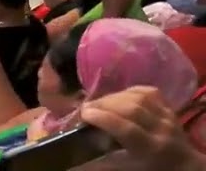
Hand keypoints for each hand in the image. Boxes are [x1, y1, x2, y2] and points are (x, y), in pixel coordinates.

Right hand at [79, 86, 204, 168]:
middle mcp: (162, 129)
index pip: (126, 128)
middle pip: (131, 108)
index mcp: (151, 148)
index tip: (84, 114)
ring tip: (99, 103)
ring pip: (138, 96)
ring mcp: (167, 115)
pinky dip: (129, 91)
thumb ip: (102, 162)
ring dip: (114, 97)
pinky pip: (147, 91)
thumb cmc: (151, 169)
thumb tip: (72, 161)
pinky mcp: (168, 106)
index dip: (104, 118)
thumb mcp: (128, 169)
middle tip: (87, 108)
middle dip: (104, 104)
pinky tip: (119, 97)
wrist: (183, 165)